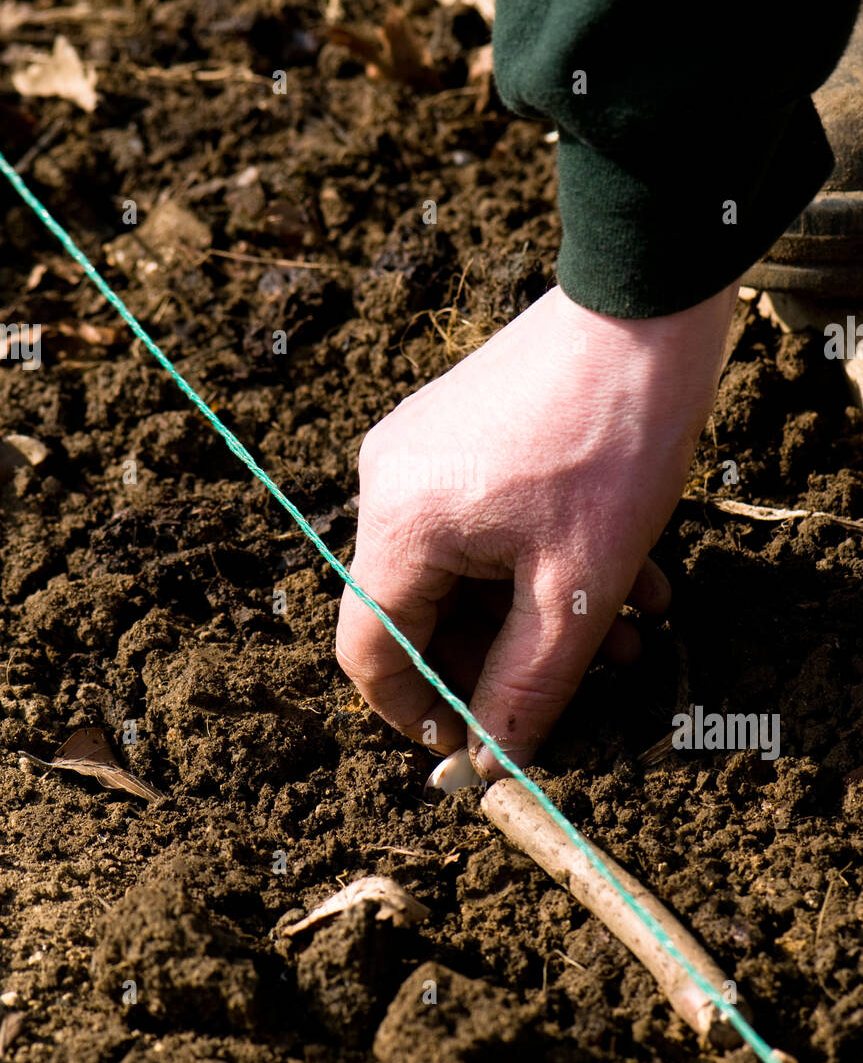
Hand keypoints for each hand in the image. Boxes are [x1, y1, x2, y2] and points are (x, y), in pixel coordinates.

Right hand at [336, 282, 737, 778]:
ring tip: (629, 632)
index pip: (370, 650)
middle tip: (587, 682)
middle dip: (508, 658)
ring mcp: (424, 450)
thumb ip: (527, 684)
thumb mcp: (577, 585)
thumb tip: (487, 761)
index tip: (473, 745)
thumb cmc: (613, 438)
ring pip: (468, 569)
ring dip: (542, 611)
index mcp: (400, 522)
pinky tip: (626, 575)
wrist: (644, 301)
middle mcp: (392, 483)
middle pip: (425, 610)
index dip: (416, 712)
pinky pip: (485, 522)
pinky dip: (543, 560)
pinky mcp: (461, 430)